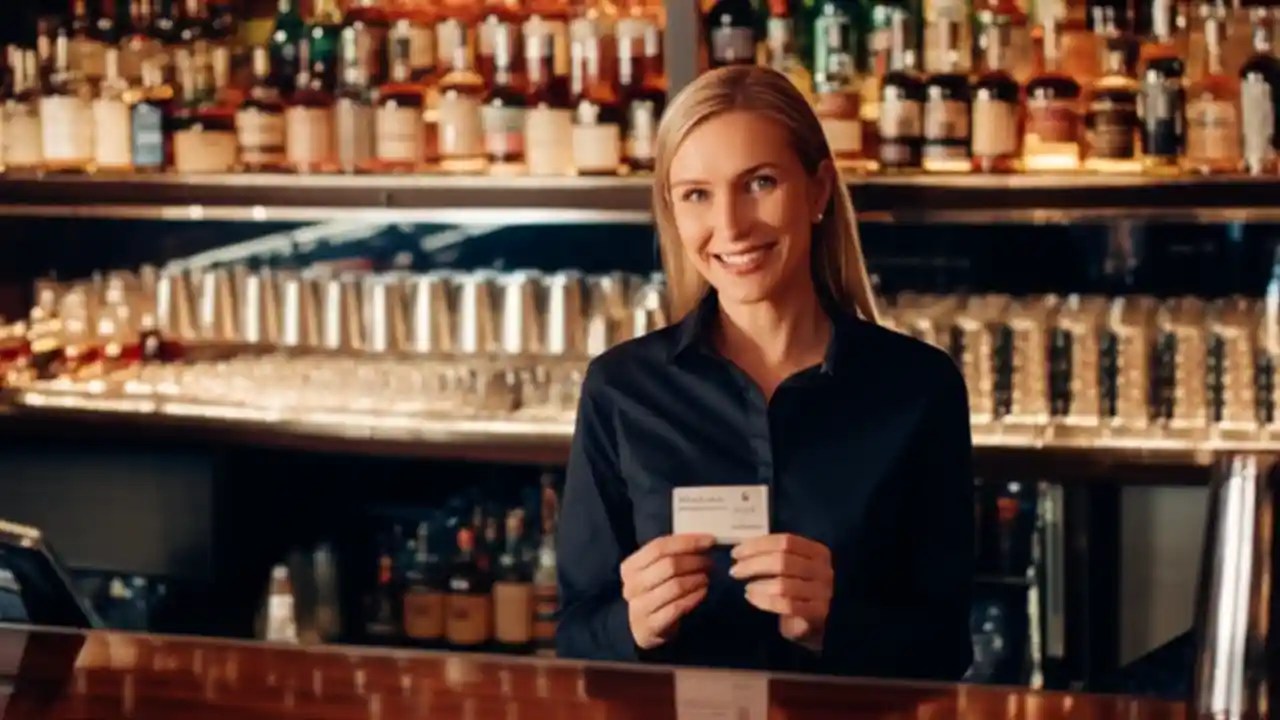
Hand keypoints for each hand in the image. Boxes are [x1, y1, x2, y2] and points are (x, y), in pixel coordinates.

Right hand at [620, 534, 714, 650]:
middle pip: (668, 565)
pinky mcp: (650, 626)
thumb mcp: (655, 572)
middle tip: (710, 563)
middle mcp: (631, 586)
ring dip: (697, 579)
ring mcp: (638, 607)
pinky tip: (702, 592)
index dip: (687, 542)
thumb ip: (673, 556)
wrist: (643, 629)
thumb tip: (704, 542)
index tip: (710, 541)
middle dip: (694, 561)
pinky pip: (677, 607)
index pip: (659, 547)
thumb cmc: (654, 593)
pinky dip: (694, 597)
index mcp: (630, 566)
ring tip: (707, 577)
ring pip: (675, 586)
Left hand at [730, 534, 833, 651]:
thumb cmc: (797, 589)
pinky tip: (752, 598)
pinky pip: (786, 605)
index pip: (785, 541)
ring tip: (746, 587)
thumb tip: (741, 549)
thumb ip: (773, 555)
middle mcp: (823, 569)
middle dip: (753, 564)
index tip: (735, 553)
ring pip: (783, 585)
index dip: (757, 545)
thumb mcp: (791, 567)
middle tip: (734, 571)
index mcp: (817, 551)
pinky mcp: (817, 613)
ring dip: (758, 585)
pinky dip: (764, 601)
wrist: (814, 622)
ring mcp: (822, 592)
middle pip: (782, 561)